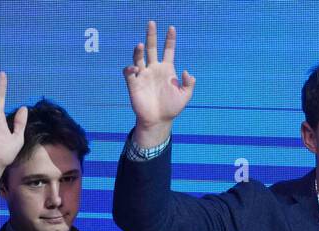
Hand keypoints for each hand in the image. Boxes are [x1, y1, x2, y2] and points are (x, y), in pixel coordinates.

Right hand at [123, 21, 194, 145]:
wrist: (158, 121)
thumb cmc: (171, 108)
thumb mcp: (185, 96)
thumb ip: (189, 84)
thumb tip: (186, 71)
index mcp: (167, 70)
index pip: (168, 50)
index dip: (170, 40)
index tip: (171, 28)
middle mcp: (154, 69)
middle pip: (152, 48)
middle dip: (151, 35)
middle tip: (151, 23)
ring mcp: (143, 75)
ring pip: (138, 57)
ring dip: (138, 51)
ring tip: (140, 45)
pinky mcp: (134, 83)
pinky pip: (129, 72)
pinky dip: (130, 68)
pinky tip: (135, 68)